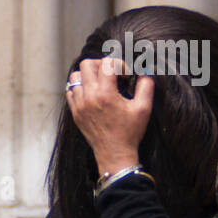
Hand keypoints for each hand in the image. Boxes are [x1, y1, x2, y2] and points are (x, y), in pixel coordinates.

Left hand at [65, 57, 154, 176]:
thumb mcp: (144, 108)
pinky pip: (71, 91)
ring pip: (75, 76)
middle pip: (86, 65)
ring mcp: (79, 105)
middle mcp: (89, 97)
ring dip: (89, 75)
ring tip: (101, 83)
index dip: (119, 64)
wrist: (114, 154)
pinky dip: (80, 87)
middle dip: (101, 65)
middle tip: (112, 75)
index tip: (125, 76)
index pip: (107, 63)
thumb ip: (146, 85)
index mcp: (106, 94)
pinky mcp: (74, 112)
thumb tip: (145, 71)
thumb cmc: (130, 132)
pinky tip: (92, 94)